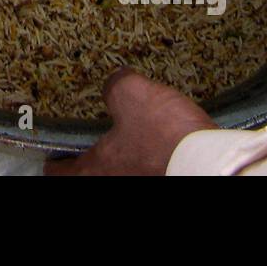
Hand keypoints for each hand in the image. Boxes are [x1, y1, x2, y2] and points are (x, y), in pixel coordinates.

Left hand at [45, 69, 215, 174]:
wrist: (212, 162)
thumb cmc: (166, 135)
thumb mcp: (132, 94)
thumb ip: (115, 85)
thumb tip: (115, 82)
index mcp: (96, 170)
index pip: (57, 174)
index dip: (54, 160)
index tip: (55, 150)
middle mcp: (115, 184)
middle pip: (90, 175)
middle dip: (90, 158)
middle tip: (91, 137)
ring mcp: (141, 184)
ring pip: (119, 173)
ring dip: (120, 158)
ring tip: (127, 134)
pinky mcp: (165, 178)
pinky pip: (145, 170)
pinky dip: (145, 158)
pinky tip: (157, 139)